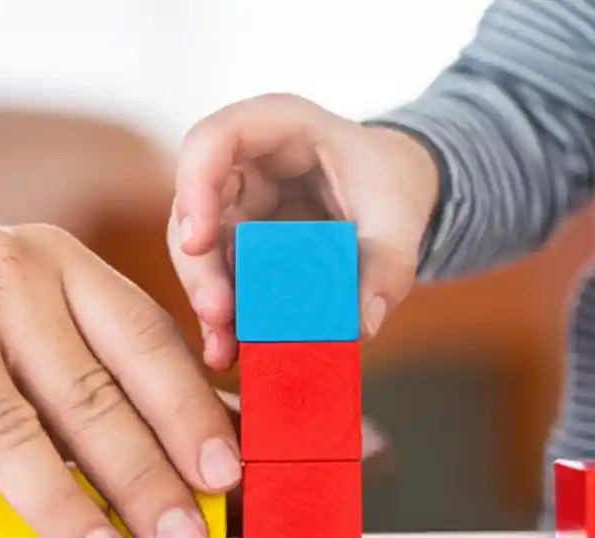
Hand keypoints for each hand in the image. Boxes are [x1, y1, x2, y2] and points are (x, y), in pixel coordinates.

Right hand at [170, 93, 439, 368]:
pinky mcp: (242, 247)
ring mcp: (238, 208)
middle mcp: (244, 166)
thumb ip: (387, 264)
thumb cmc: (392, 181)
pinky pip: (225, 281)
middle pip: (195, 207)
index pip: (212, 140)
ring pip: (201, 253)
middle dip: (200, 266)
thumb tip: (361, 324)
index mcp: (277, 127)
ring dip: (209, 300)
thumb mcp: (400, 214)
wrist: (398, 192)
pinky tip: (234, 353)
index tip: (198, 241)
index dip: (194, 187)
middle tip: (217, 313)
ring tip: (225, 348)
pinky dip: (229, 317)